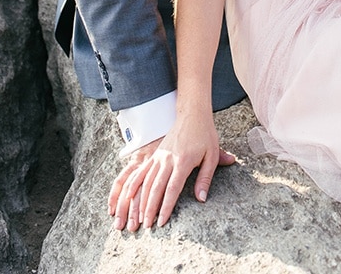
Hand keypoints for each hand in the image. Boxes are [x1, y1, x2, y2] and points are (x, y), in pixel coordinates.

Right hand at [109, 115, 235, 231]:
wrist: (192, 114)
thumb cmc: (205, 135)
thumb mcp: (212, 156)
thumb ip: (205, 178)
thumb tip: (201, 199)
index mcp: (182, 161)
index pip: (172, 188)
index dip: (166, 206)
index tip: (161, 222)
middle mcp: (168, 159)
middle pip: (156, 187)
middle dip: (150, 209)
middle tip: (147, 226)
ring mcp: (159, 156)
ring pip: (146, 181)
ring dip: (141, 200)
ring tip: (139, 217)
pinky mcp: (155, 154)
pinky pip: (142, 171)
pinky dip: (134, 184)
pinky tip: (128, 196)